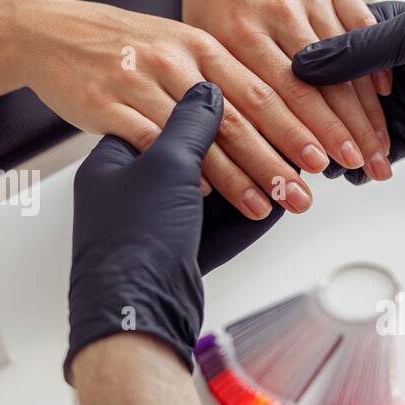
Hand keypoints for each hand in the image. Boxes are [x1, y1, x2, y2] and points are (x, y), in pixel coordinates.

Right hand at [0, 0, 319, 218]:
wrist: (48, 31)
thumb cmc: (119, 46)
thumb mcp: (175, 47)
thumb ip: (218, 80)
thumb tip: (269, 118)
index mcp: (201, 44)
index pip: (262, 87)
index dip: (297, 124)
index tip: (324, 154)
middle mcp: (176, 60)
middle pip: (240, 115)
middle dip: (280, 157)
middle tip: (308, 189)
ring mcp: (142, 81)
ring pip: (201, 135)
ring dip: (241, 174)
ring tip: (270, 202)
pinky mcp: (109, 105)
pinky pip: (152, 141)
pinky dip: (181, 168)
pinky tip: (207, 193)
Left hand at [65, 82, 279, 381]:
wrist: (136, 315)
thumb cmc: (136, 238)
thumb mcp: (167, 165)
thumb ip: (191, 125)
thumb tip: (208, 90)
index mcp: (114, 160)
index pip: (163, 117)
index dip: (206, 108)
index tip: (243, 98)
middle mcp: (132, 191)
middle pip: (194, 156)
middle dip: (240, 148)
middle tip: (277, 135)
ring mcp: (158, 225)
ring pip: (214, 194)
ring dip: (252, 183)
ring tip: (290, 168)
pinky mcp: (180, 255)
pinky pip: (219, 226)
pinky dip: (249, 214)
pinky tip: (279, 201)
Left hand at [175, 0, 392, 181]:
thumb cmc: (211, 7)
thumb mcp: (202, 51)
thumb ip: (222, 95)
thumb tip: (240, 159)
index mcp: (238, 34)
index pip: (281, 96)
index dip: (307, 135)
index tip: (328, 167)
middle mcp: (274, 13)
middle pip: (321, 84)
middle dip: (349, 133)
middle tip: (368, 167)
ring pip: (347, 61)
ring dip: (368, 109)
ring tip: (381, 147)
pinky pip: (360, 26)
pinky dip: (375, 61)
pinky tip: (384, 97)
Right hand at [292, 1, 404, 183]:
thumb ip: (364, 48)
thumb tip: (306, 64)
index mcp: (373, 29)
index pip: (323, 50)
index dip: (301, 73)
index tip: (281, 93)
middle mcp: (375, 68)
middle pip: (327, 96)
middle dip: (312, 119)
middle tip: (298, 137)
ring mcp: (387, 106)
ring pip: (343, 130)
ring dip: (331, 147)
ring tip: (318, 162)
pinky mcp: (403, 139)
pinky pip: (369, 156)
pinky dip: (355, 167)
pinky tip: (346, 174)